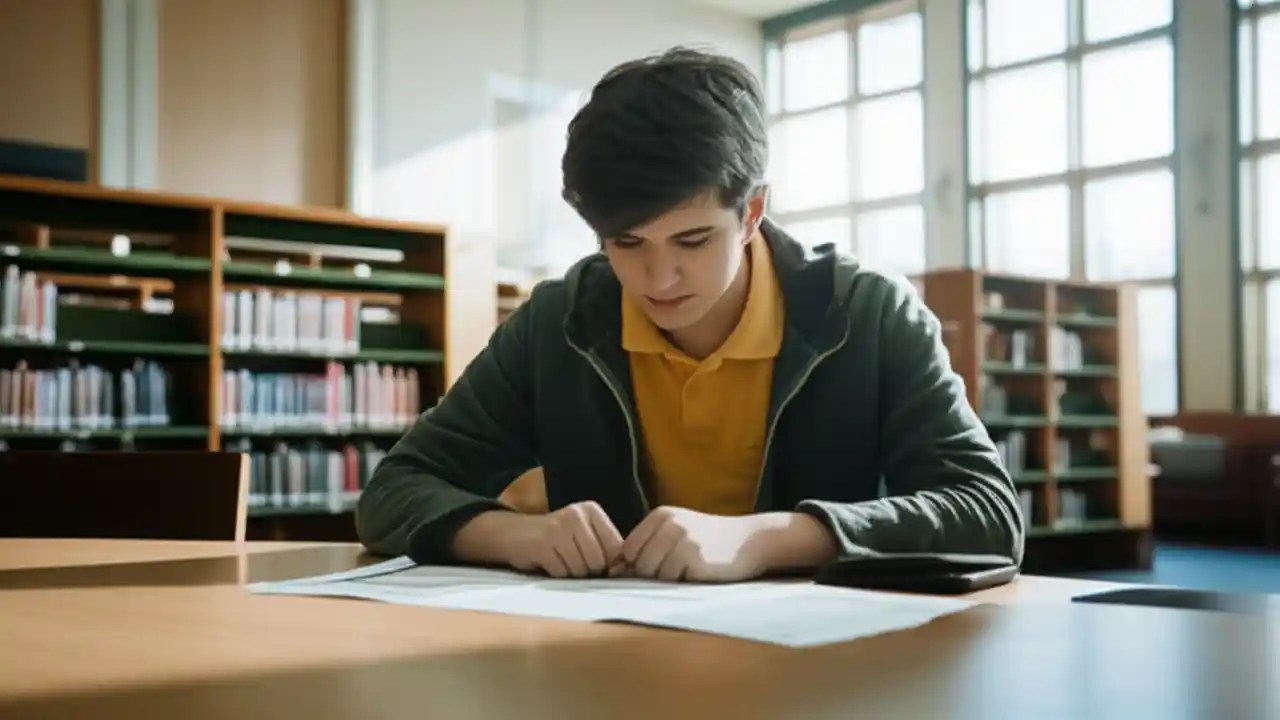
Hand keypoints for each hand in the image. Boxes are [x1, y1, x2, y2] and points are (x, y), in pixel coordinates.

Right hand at [505, 501, 624, 578]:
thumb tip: (623, 570)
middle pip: (598, 561)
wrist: (515, 533)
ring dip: (571, 573)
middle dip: (588, 571)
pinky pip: (561, 572)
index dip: (609, 564)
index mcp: (591, 510)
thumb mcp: (583, 534)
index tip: (597, 565)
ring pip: (580, 569)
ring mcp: (558, 528)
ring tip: (560, 560)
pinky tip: (549, 562)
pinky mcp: (542, 544)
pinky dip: (557, 574)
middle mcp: (576, 515)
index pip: (616, 547)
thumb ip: (605, 547)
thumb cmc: (556, 538)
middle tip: (573, 562)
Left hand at [616, 508, 838, 582]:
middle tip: (678, 571)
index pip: (628, 550)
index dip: (638, 566)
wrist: (749, 541)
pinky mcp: (695, 556)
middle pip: (640, 564)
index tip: (659, 567)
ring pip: (655, 575)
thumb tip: (614, 571)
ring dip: (669, 581)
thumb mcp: (676, 534)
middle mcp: (669, 523)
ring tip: (690, 570)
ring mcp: (683, 539)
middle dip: (652, 576)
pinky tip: (699, 574)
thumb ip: (647, 548)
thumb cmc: (708, 542)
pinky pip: (673, 581)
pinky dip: (683, 583)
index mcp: (661, 515)